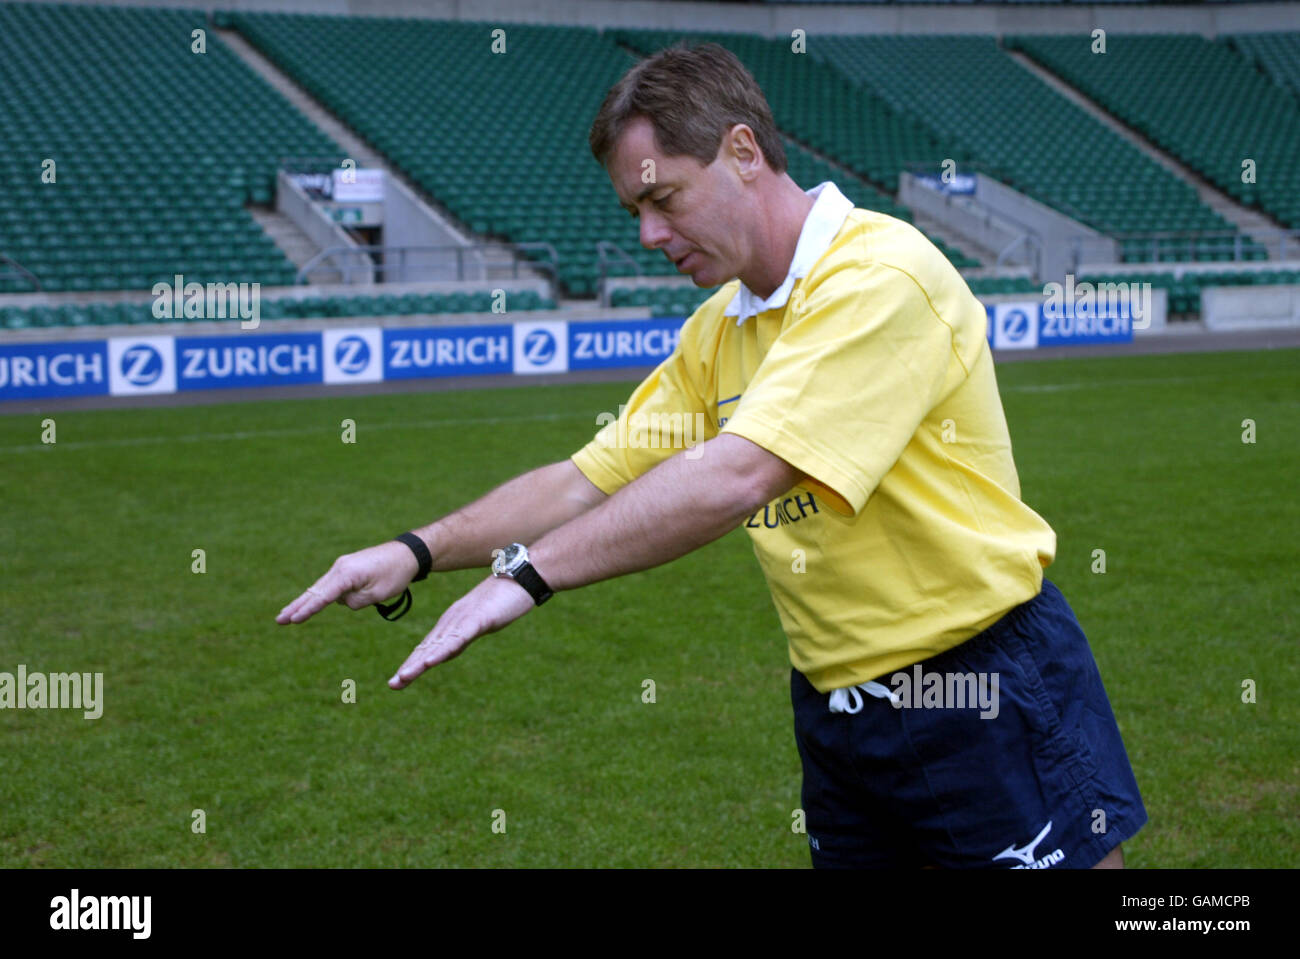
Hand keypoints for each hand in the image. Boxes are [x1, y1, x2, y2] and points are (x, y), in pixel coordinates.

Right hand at [276, 540, 420, 624]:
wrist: (407, 553)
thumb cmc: (394, 575)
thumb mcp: (376, 595)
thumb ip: (354, 602)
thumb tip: (340, 601)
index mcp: (347, 574)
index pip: (324, 597)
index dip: (308, 610)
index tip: (293, 620)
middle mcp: (340, 567)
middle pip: (315, 591)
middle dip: (297, 606)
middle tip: (279, 620)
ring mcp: (342, 566)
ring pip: (321, 588)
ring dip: (306, 602)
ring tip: (288, 616)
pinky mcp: (347, 567)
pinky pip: (331, 585)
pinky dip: (320, 595)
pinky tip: (309, 605)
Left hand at [388, 575, 534, 689]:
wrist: (521, 575)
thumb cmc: (504, 596)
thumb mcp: (482, 619)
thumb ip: (467, 631)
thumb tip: (456, 644)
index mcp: (453, 623)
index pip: (429, 647)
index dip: (413, 663)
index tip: (398, 681)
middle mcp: (453, 621)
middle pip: (428, 648)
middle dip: (410, 667)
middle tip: (393, 685)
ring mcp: (464, 620)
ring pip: (438, 645)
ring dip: (420, 662)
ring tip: (403, 677)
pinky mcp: (478, 619)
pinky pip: (458, 638)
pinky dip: (443, 651)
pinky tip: (430, 662)